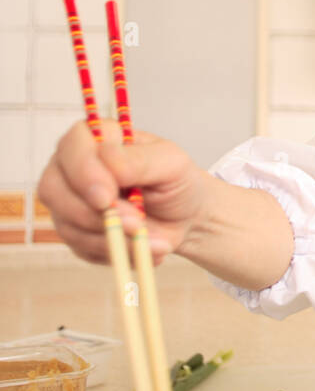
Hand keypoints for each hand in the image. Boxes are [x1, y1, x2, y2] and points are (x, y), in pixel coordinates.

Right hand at [37, 119, 207, 266]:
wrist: (185, 217)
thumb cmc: (176, 181)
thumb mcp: (171, 164)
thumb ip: (139, 160)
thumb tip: (106, 161)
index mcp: (96, 138)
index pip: (72, 147)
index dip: (84, 173)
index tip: (107, 197)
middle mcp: (73, 167)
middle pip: (53, 188)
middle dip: (93, 214)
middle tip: (133, 224)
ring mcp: (69, 201)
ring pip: (67, 222)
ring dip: (109, 236)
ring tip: (146, 236)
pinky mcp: (75, 232)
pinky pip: (81, 247)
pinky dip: (113, 252)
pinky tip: (140, 246)